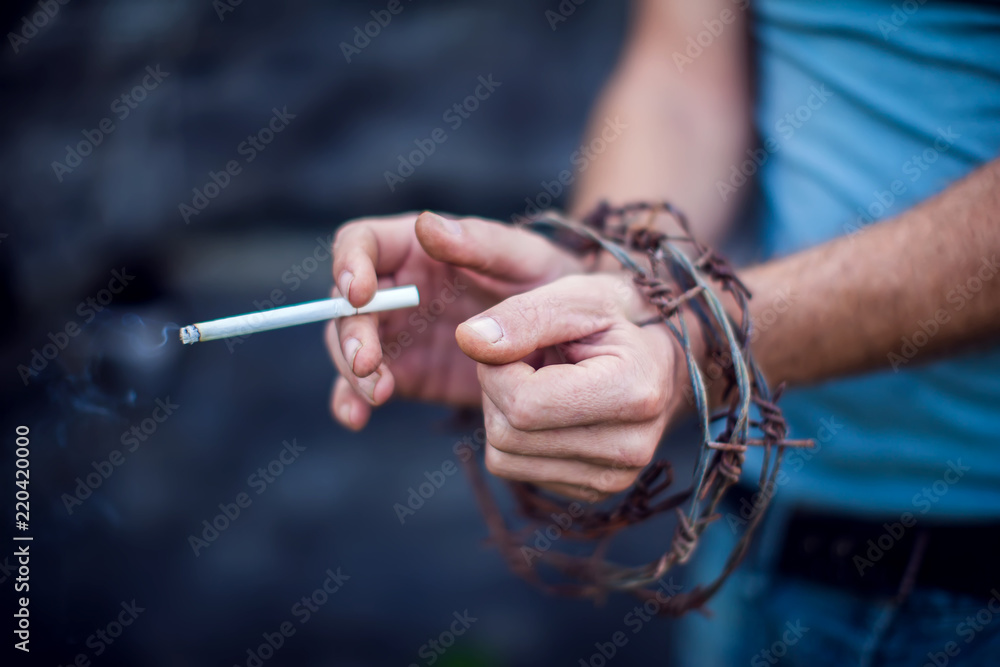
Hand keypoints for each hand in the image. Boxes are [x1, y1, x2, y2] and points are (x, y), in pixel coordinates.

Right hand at [327, 211, 582, 429]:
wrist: (571, 343)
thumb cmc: (551, 283)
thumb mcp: (525, 258)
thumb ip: (480, 243)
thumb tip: (426, 225)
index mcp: (417, 248)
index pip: (361, 242)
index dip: (349, 263)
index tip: (360, 293)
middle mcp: (398, 288)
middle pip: (347, 303)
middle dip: (350, 331)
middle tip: (368, 362)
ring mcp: (398, 334)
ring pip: (349, 346)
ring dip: (351, 370)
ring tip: (378, 392)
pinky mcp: (405, 374)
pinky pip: (364, 386)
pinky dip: (351, 400)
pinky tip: (356, 417)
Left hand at [456, 273, 685, 501]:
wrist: (654, 358)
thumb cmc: (613, 319)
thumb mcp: (574, 298)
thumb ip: (522, 316)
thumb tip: (468, 340)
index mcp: (634, 393)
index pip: (524, 404)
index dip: (498, 367)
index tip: (518, 342)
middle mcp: (630, 449)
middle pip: (508, 434)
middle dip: (499, 388)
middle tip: (530, 358)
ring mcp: (612, 479)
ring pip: (502, 457)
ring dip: (503, 412)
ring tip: (542, 381)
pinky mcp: (591, 492)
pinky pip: (512, 469)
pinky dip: (516, 435)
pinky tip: (548, 409)